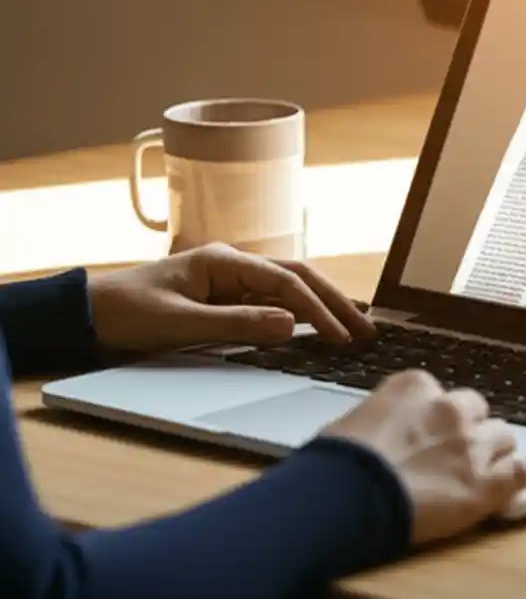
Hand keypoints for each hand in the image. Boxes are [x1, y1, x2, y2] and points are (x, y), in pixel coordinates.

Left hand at [88, 242, 375, 351]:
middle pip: (299, 278)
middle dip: (336, 303)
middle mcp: (233, 265)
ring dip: (324, 308)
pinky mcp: (226, 298)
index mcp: (223, 261)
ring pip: (291, 289)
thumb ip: (235, 324)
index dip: (318, 310)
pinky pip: (274, 303)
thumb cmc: (124, 313)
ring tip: (355, 330)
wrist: (86, 314)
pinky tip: (319, 329)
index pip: (287, 283)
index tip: (341, 338)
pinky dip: (302, 315)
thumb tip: (289, 324)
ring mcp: (231, 280)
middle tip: (367, 331)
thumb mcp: (178, 323)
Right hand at [323, 370, 525, 544]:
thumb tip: (376, 434)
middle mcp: (449, 408)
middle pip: (476, 411)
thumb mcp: (350, 424)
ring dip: (494, 451)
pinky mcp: (488, 483)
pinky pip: (525, 468)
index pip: (437, 394)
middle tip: (453, 452)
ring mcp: (473, 445)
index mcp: (414, 386)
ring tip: (482, 469)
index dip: (434, 417)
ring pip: (502, 438)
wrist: (345, 497)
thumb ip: (381, 420)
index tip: (426, 432)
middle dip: (468, 429)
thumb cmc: (335, 464)